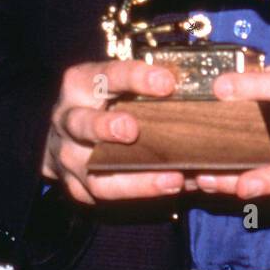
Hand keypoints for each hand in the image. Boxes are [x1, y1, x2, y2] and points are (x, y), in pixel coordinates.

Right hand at [40, 59, 195, 202]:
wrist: (68, 132)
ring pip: (93, 171)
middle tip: (132, 130)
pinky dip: (138, 192)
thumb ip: (146, 85)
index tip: (166, 82)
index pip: (105, 76)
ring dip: (132, 178)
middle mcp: (68, 119)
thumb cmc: (103, 100)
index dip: (134, 77)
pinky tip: (167, 187)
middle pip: (81, 123)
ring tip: (172, 179)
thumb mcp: (115, 82)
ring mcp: (69, 156)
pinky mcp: (77, 185)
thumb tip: (201, 89)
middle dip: (104, 126)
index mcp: (80, 84)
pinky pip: (104, 193)